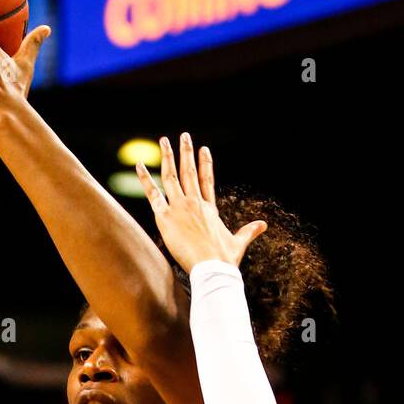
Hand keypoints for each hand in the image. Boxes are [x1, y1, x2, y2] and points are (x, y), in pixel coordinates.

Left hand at [137, 135, 266, 274]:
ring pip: (171, 176)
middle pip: (189, 172)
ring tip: (164, 140)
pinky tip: (139, 165)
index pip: (207, 181)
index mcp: (210, 209)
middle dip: (186, 152)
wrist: (212, 268)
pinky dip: (145, 179)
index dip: (206, 164)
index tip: (204, 149)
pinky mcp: (166, 217)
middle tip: (184, 136)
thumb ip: (249, 231)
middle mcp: (195, 203)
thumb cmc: (224, 259)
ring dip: (167, 157)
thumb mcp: (238, 242)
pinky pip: (152, 194)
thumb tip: (263, 225)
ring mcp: (180, 208)